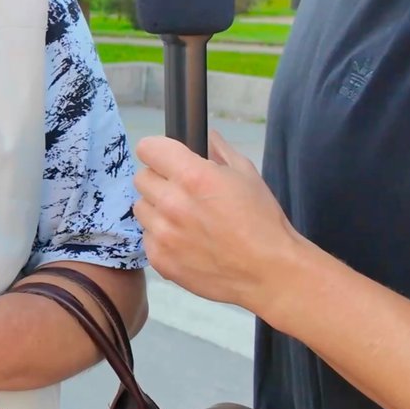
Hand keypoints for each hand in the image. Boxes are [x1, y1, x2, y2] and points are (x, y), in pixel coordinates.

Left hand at [132, 133, 308, 318]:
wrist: (268, 272)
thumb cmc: (262, 221)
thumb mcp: (247, 175)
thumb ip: (220, 151)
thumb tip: (205, 136)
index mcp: (193, 176)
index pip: (148, 148)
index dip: (158, 151)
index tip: (167, 159)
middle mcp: (171, 203)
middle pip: (141, 178)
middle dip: (159, 180)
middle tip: (182, 191)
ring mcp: (163, 234)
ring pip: (141, 208)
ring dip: (157, 209)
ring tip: (183, 218)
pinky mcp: (160, 259)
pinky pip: (147, 237)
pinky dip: (161, 237)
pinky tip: (185, 241)